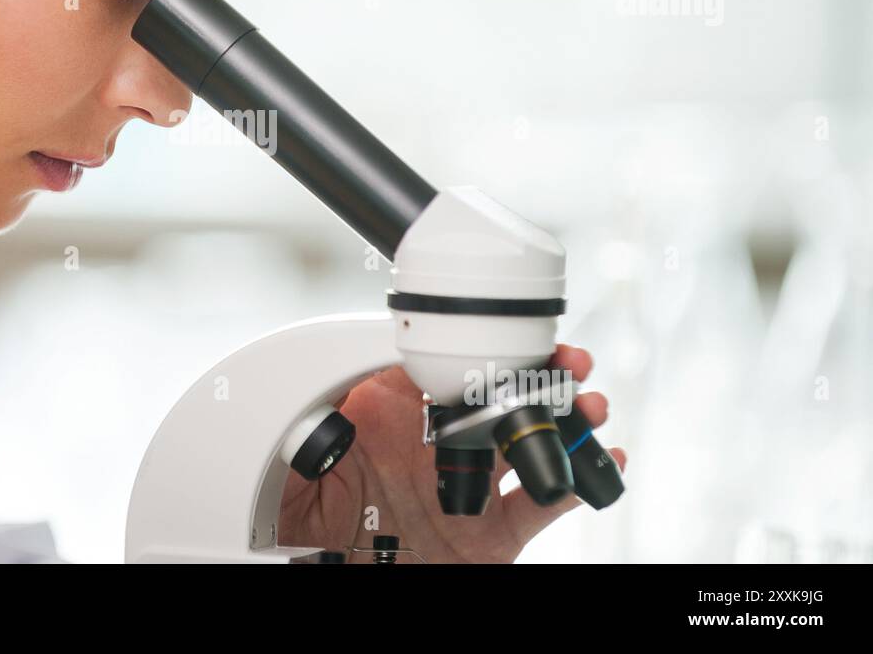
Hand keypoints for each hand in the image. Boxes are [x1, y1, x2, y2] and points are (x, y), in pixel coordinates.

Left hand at [278, 343, 626, 562]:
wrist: (310, 566)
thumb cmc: (295, 505)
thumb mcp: (299, 435)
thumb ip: (330, 392)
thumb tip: (356, 352)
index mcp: (393, 414)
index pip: (451, 366)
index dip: (487, 346)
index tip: (515, 332)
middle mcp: (435, 448)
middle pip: (503, 399)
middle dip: (544, 374)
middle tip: (570, 361)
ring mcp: (466, 491)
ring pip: (531, 446)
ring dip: (569, 421)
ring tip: (592, 405)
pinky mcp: (487, 539)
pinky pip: (541, 508)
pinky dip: (578, 485)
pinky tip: (604, 461)